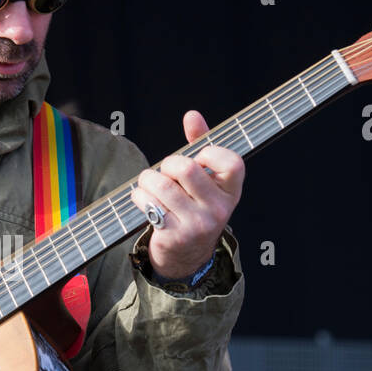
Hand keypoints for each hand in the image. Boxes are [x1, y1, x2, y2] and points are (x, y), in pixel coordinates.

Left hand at [131, 110, 244, 278]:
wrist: (186, 255)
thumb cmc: (193, 206)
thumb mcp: (204, 180)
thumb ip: (200, 145)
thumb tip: (192, 115)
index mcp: (231, 192)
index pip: (232, 163)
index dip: (210, 153)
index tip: (199, 158)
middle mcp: (219, 209)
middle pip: (186, 168)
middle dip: (168, 164)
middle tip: (165, 171)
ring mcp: (198, 225)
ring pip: (162, 185)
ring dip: (148, 179)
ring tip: (149, 184)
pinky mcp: (175, 235)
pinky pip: (149, 203)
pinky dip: (140, 196)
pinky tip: (144, 200)